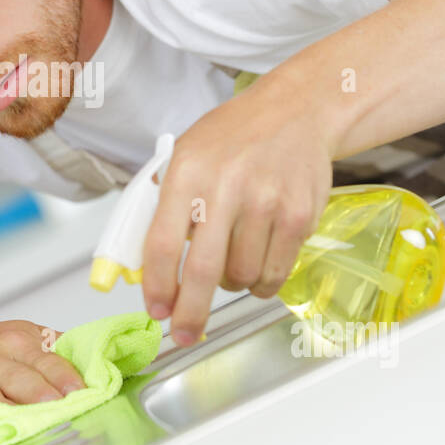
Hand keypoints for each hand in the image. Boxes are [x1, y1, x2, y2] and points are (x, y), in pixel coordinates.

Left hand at [141, 71, 336, 345]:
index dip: (158, 286)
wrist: (296, 111)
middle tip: (185, 332)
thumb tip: (146, 266)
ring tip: (229, 267)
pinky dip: (262, 283)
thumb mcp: (185, 155)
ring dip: (231, 286)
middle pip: (204, 272)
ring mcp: (266, 203)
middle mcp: (226, 188)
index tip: (156, 310)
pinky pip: (275, 273)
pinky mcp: (299, 216)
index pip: (163, 244)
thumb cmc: (233, 137)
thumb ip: (164, 206)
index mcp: (187, 173)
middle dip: (191, 313)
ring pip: (242, 277)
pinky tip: (257, 268)